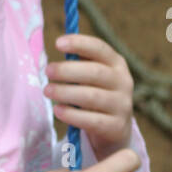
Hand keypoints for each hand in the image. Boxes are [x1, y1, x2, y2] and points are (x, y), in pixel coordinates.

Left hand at [44, 33, 134, 160]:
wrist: (115, 128)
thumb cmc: (96, 94)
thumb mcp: (93, 76)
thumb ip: (80, 62)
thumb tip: (60, 45)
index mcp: (117, 64)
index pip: (100, 49)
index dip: (80, 44)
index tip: (58, 43)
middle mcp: (123, 82)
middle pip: (95, 72)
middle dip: (68, 70)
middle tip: (48, 71)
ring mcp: (122, 105)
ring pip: (92, 97)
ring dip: (66, 92)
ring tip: (47, 91)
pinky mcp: (116, 127)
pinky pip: (92, 120)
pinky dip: (72, 115)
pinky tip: (58, 110)